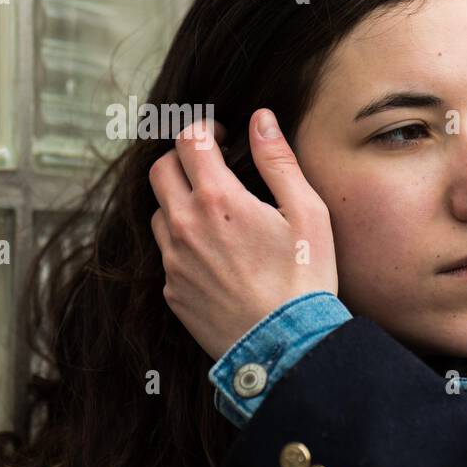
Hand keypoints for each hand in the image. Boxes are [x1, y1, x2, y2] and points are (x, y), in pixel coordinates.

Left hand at [149, 109, 337, 361]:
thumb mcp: (308, 213)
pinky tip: (218, 257)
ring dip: (179, 202)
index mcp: (218, 200)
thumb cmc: (304, 279)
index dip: (205, 130)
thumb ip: (279, 161)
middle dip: (182, 159)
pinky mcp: (173, 291)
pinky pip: (168, 255)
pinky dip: (185, 244)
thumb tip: (261, 120)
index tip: (223, 137)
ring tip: (214, 214)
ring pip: (158, 213)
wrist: (286, 346)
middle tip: (211, 167)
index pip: (189, 141)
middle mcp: (185, 226)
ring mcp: (174, 261)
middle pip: (160, 171)